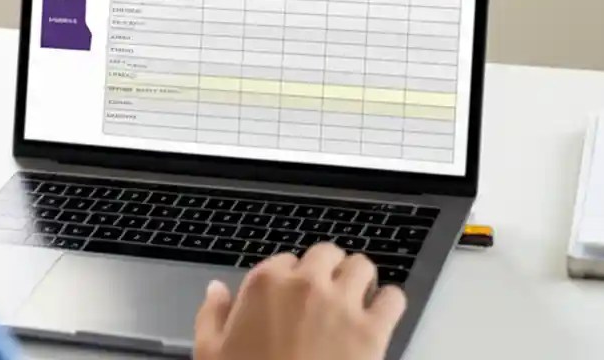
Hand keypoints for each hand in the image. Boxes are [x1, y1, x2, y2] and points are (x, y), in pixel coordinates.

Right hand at [194, 243, 406, 359]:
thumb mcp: (210, 352)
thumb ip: (212, 314)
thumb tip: (216, 290)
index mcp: (264, 284)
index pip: (284, 260)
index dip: (289, 279)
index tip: (290, 298)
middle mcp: (305, 285)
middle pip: (327, 254)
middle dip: (328, 271)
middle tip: (326, 294)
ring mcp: (342, 305)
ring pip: (363, 266)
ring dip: (360, 280)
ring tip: (355, 300)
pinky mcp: (373, 330)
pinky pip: (394, 298)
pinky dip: (389, 304)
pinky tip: (379, 317)